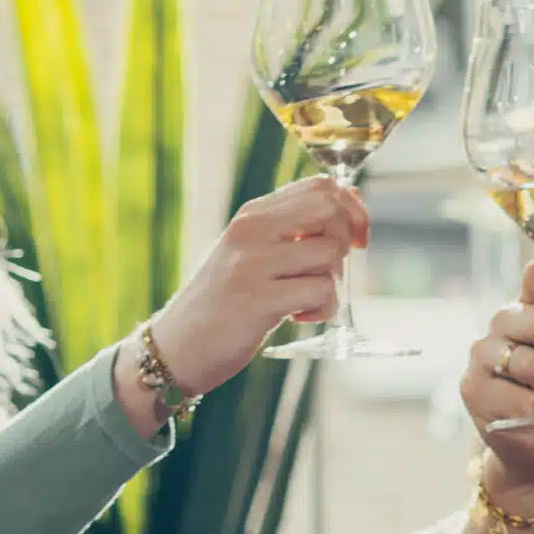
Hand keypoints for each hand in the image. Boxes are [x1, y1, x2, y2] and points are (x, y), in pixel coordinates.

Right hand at [149, 175, 367, 394]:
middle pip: (329, 210)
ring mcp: (253, 264)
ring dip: (332, 284)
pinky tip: (298, 317)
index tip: (357, 238)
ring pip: (329, 254)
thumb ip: (289, 230)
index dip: (352, 209)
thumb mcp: (248, 252)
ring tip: (305, 301)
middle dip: (347, 241)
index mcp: (252, 215)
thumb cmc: (221, 303)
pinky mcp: (258, 300)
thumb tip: (348, 204)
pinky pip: (320, 292)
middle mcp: (251, 230)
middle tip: (329, 272)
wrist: (176, 347)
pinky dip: (322, 310)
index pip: (320, 186)